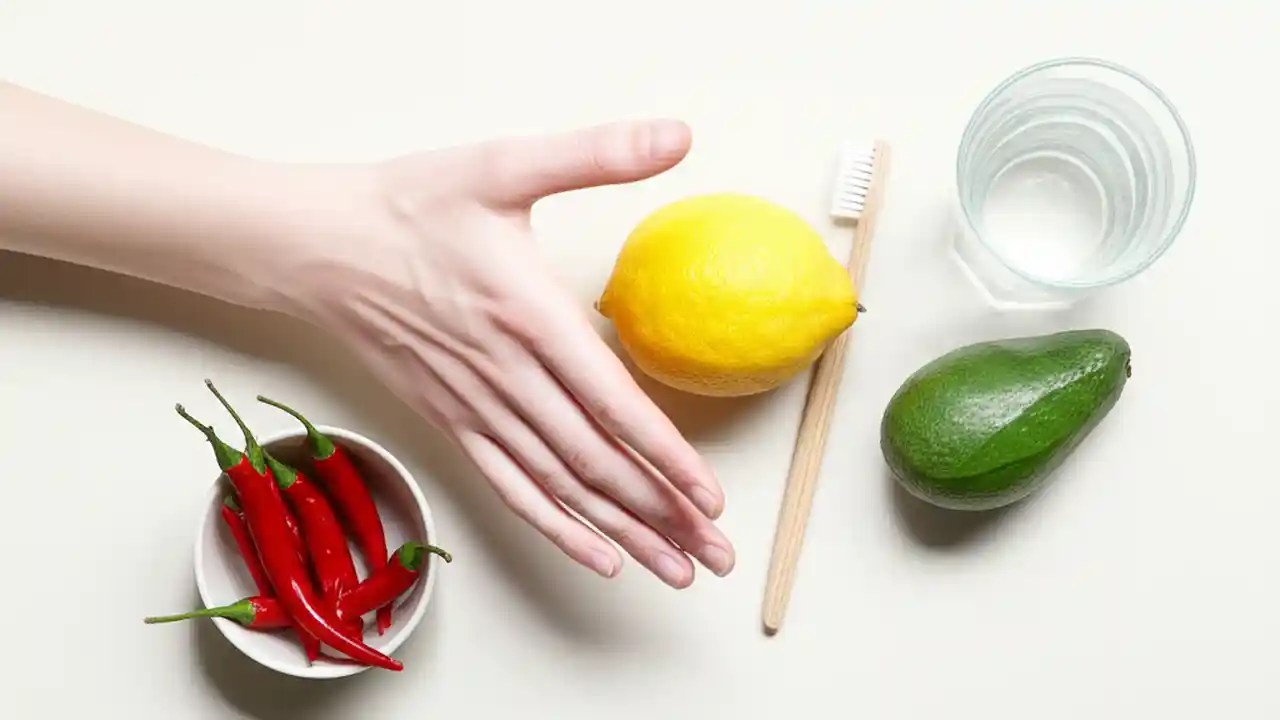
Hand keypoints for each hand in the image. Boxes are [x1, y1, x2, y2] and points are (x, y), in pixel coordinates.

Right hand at [280, 120, 734, 587]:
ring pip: (559, 485)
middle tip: (716, 555)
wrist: (314, 244)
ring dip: (621, 531)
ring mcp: (474, 406)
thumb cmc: (409, 204)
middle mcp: (505, 375)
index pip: (610, 403)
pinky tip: (595, 555)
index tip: (710, 497)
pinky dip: (555, 526)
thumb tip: (678, 134)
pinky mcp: (449, 420)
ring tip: (674, 570)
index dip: (665, 456)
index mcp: (527, 314)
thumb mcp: (502, 163)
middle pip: (595, 461)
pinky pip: (509, 486)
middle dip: (661, 513)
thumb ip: (596, 153)